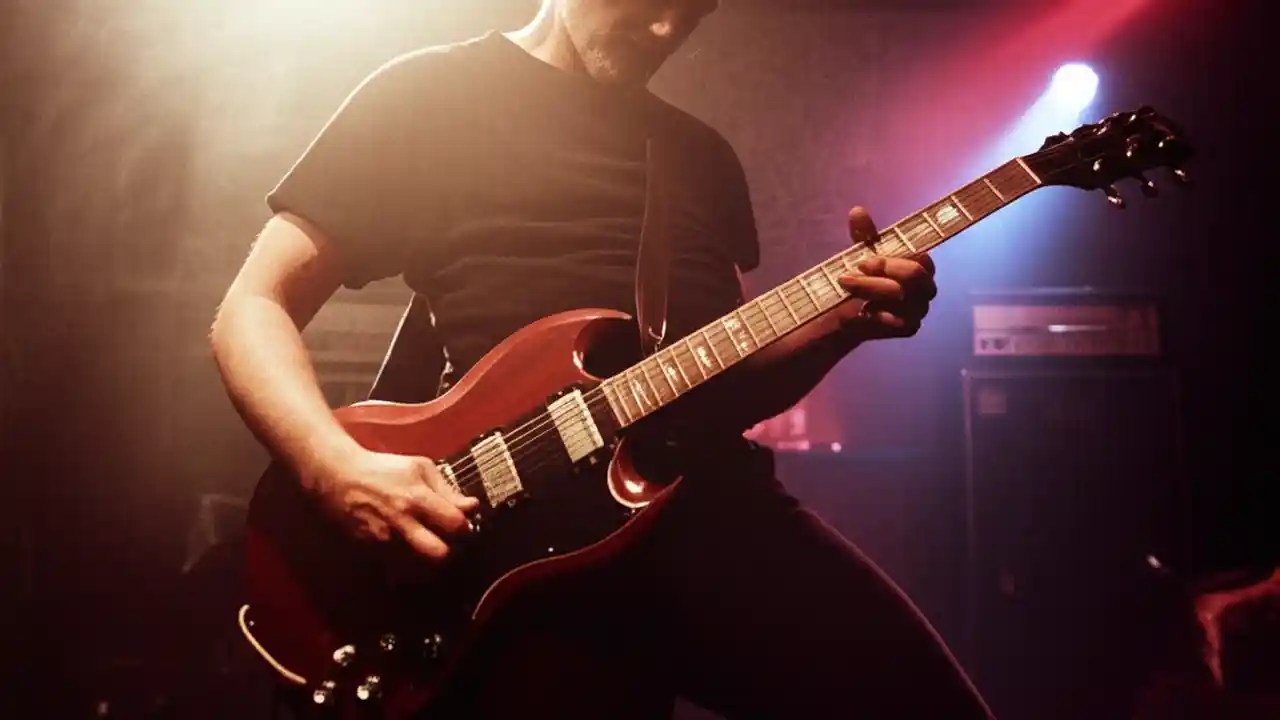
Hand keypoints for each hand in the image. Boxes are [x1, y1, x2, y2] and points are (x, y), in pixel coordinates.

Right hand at [305, 449, 480, 562]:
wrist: (339, 479)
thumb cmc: (384, 470)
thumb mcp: (420, 468)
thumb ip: (448, 490)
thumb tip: (472, 507)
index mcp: (417, 498)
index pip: (455, 524)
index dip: (465, 528)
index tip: (462, 526)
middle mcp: (402, 524)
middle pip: (440, 555)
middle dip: (452, 552)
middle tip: (451, 545)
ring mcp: (384, 543)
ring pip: (420, 570)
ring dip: (432, 564)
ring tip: (432, 550)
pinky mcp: (371, 554)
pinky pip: (399, 574)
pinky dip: (411, 570)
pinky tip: (413, 556)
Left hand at [832, 206, 936, 343]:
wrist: (851, 309)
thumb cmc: (864, 276)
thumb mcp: (862, 252)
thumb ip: (864, 235)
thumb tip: (857, 211)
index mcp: (921, 266)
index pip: (921, 258)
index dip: (892, 259)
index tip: (864, 261)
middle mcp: (926, 287)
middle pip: (914, 275)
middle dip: (881, 272)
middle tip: (850, 276)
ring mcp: (920, 309)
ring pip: (901, 296)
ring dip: (870, 290)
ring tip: (848, 288)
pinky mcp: (911, 327)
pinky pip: (898, 320)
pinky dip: (877, 314)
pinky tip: (862, 310)